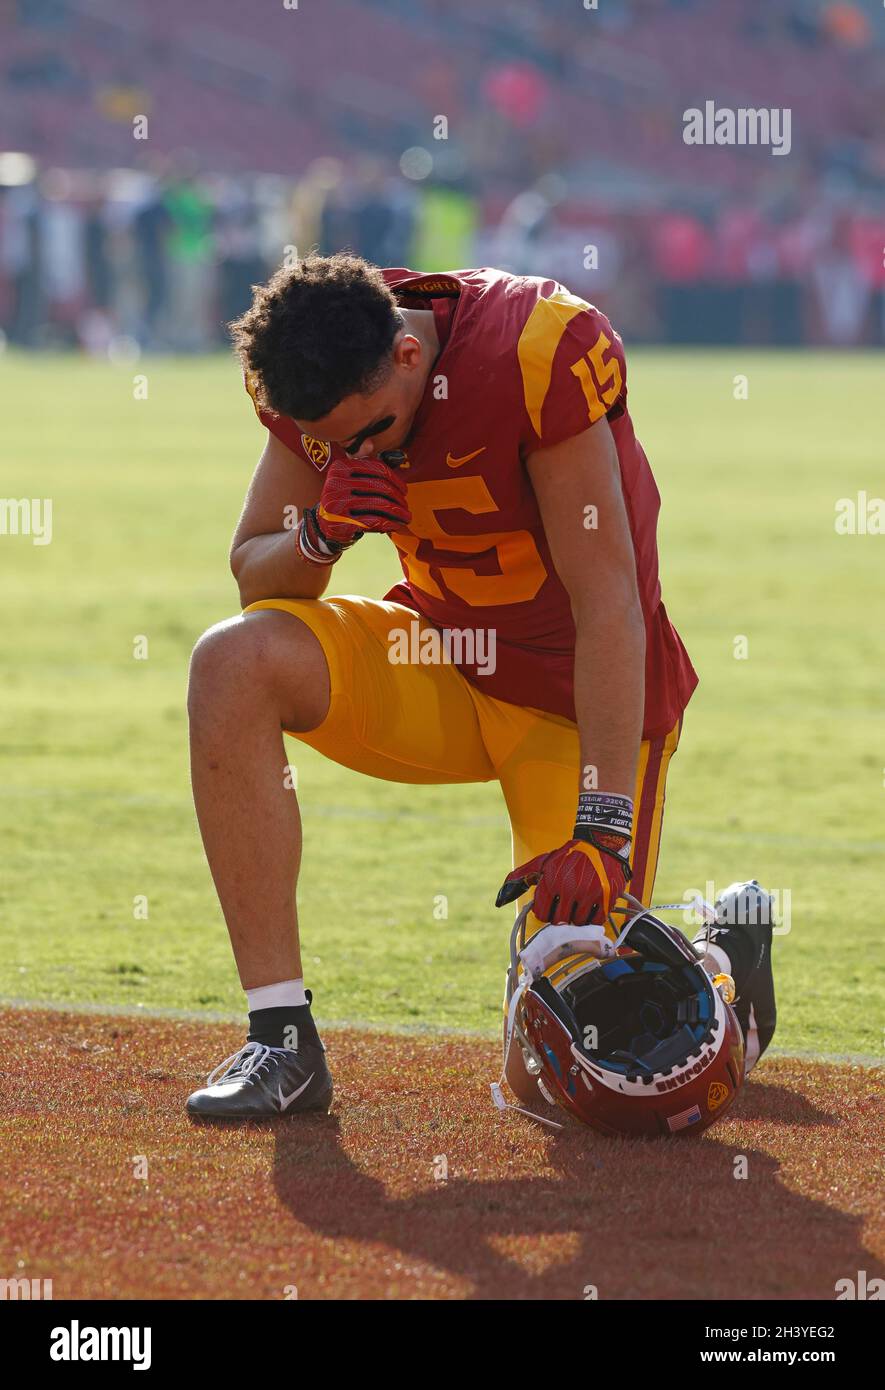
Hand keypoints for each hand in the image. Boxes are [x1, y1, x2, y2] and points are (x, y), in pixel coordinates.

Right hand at [297, 457, 410, 564]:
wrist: (324, 524)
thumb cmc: (344, 499)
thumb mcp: (350, 479)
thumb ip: (366, 465)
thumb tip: (381, 448)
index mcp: (340, 467)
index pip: (376, 469)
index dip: (395, 480)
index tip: (405, 490)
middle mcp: (336, 482)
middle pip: (379, 487)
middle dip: (398, 498)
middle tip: (405, 506)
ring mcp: (337, 503)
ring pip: (379, 504)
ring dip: (397, 512)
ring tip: (406, 516)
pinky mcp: (342, 521)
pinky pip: (373, 520)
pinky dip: (388, 523)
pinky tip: (396, 525)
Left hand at [496, 835, 629, 925]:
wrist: (600, 842)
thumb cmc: (568, 855)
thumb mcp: (542, 863)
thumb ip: (520, 879)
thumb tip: (499, 902)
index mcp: (551, 881)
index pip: (542, 913)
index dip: (545, 910)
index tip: (550, 905)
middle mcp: (569, 888)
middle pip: (559, 920)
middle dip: (560, 916)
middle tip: (565, 907)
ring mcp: (590, 893)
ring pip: (578, 922)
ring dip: (576, 917)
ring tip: (577, 905)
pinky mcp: (607, 896)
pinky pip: (597, 919)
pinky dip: (593, 916)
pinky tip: (590, 906)